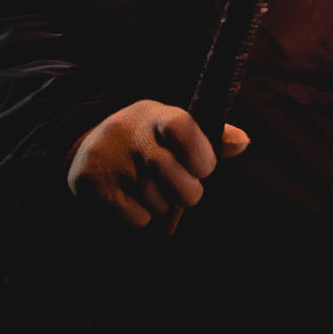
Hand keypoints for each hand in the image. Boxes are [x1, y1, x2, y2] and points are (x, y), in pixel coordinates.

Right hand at [66, 101, 247, 227]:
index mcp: (156, 115)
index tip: (203, 167)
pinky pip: (137, 218)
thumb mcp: (174, 128)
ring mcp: (109, 162)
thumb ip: (211, 137)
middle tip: (185, 189)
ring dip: (164, 205)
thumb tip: (243, 142)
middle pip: (173, 176)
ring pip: (157, 202)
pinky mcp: (93, 188)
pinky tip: (134, 200)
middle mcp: (129, 135)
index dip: (202, 156)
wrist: (89, 147)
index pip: (183, 128)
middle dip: (189, 191)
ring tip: (155, 191)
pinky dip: (143, 217)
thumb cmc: (148, 139)